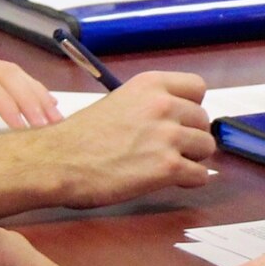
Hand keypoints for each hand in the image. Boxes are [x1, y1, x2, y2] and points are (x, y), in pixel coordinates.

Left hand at [0, 51, 61, 139]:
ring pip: (9, 71)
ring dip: (33, 92)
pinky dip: (26, 89)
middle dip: (30, 98)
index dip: (8, 103)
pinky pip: (5, 76)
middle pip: (5, 73)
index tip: (23, 128)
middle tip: (49, 126)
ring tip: (54, 118)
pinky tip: (42, 104)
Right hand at [30, 71, 215, 206]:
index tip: (180, 120)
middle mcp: (163, 105)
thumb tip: (176, 121)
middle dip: (190, 136)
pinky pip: (201, 174)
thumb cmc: (80, 138)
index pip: (198, 88)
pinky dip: (189, 180)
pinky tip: (170, 180)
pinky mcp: (168, 166)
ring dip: (191, 159)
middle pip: (204, 120)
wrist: (58, 161)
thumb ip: (149, 106)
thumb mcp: (118, 102)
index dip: (191, 107)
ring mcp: (168, 136)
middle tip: (168, 149)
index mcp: (150, 84)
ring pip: (206, 147)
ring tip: (166, 165)